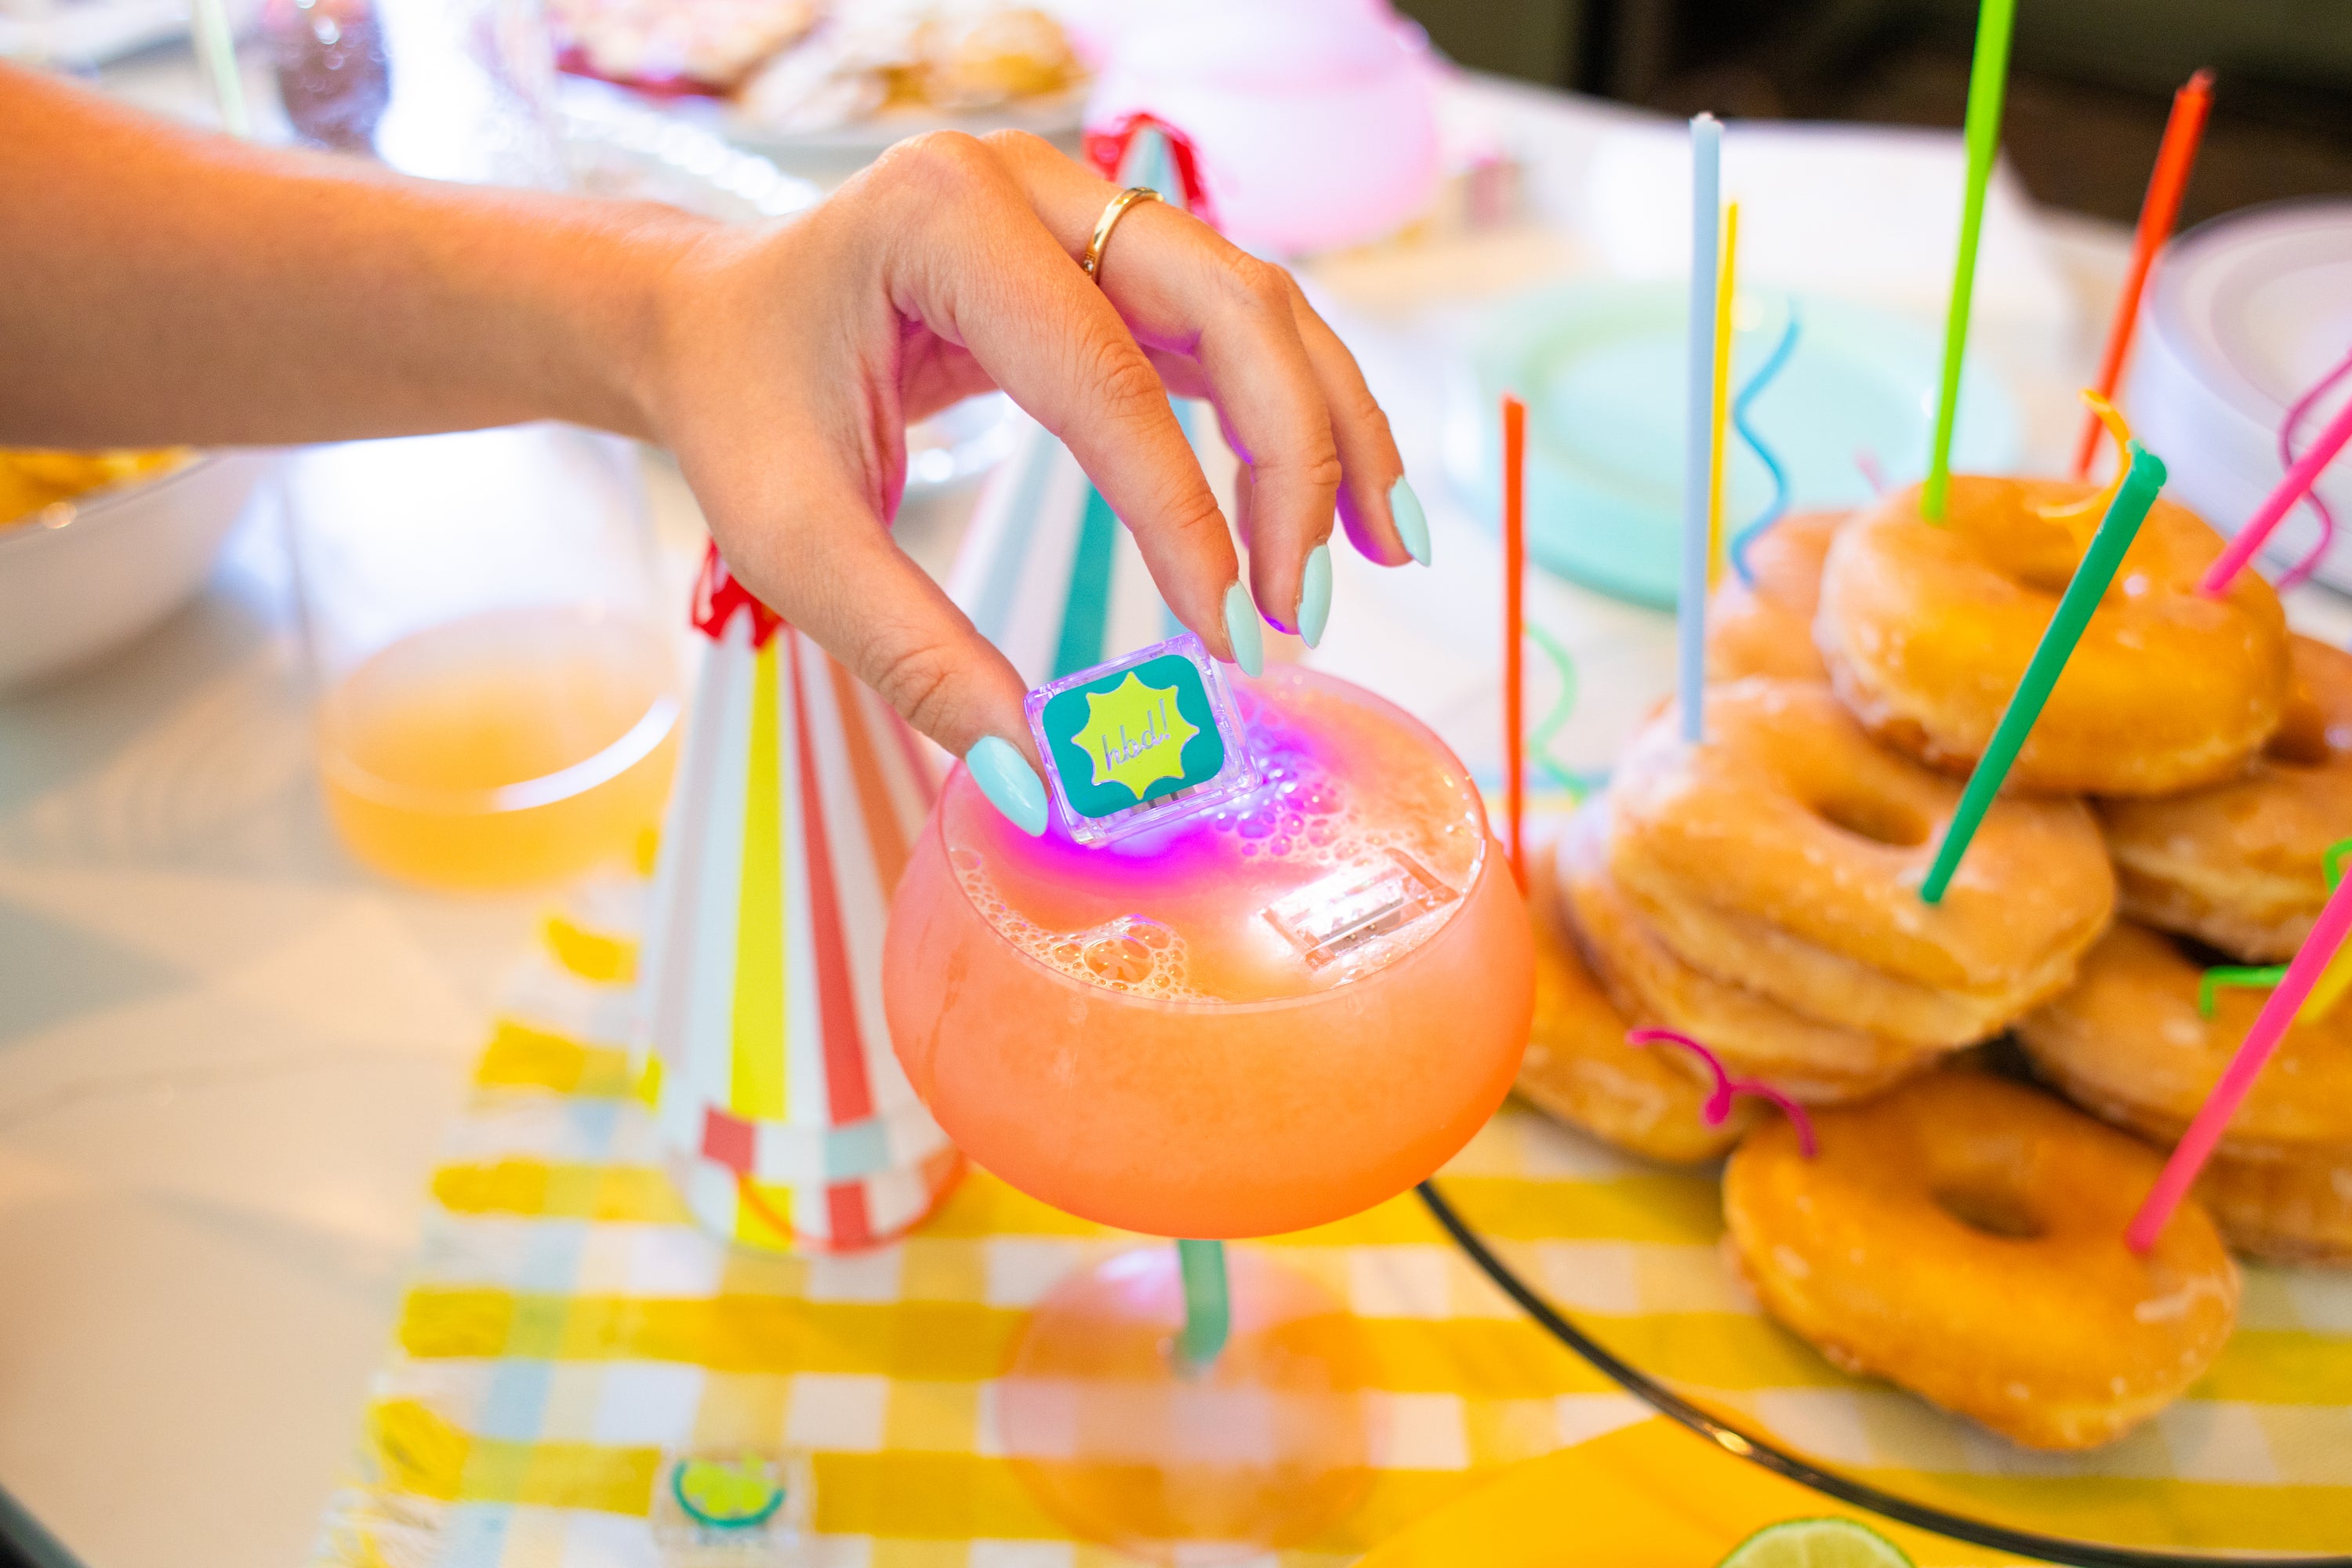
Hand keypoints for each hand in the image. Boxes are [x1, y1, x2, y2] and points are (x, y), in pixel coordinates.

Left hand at [635, 130, 1425, 823]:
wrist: (709, 325)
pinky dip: (1298, 418)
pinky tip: (1337, 511)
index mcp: (944, 218)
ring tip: (1385, 556)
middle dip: (1297, 460)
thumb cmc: (743, 414)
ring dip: (1332, 433)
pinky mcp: (1114, 258)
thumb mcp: (795, 543)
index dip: (1186, 514)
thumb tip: (1038, 775)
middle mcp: (1034, 186)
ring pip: (1261, 309)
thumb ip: (912, 653)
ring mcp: (1084, 210)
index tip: (1229, 638)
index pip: (1108, 374)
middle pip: (1232, 304)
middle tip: (1306, 609)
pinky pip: (1236, 332)